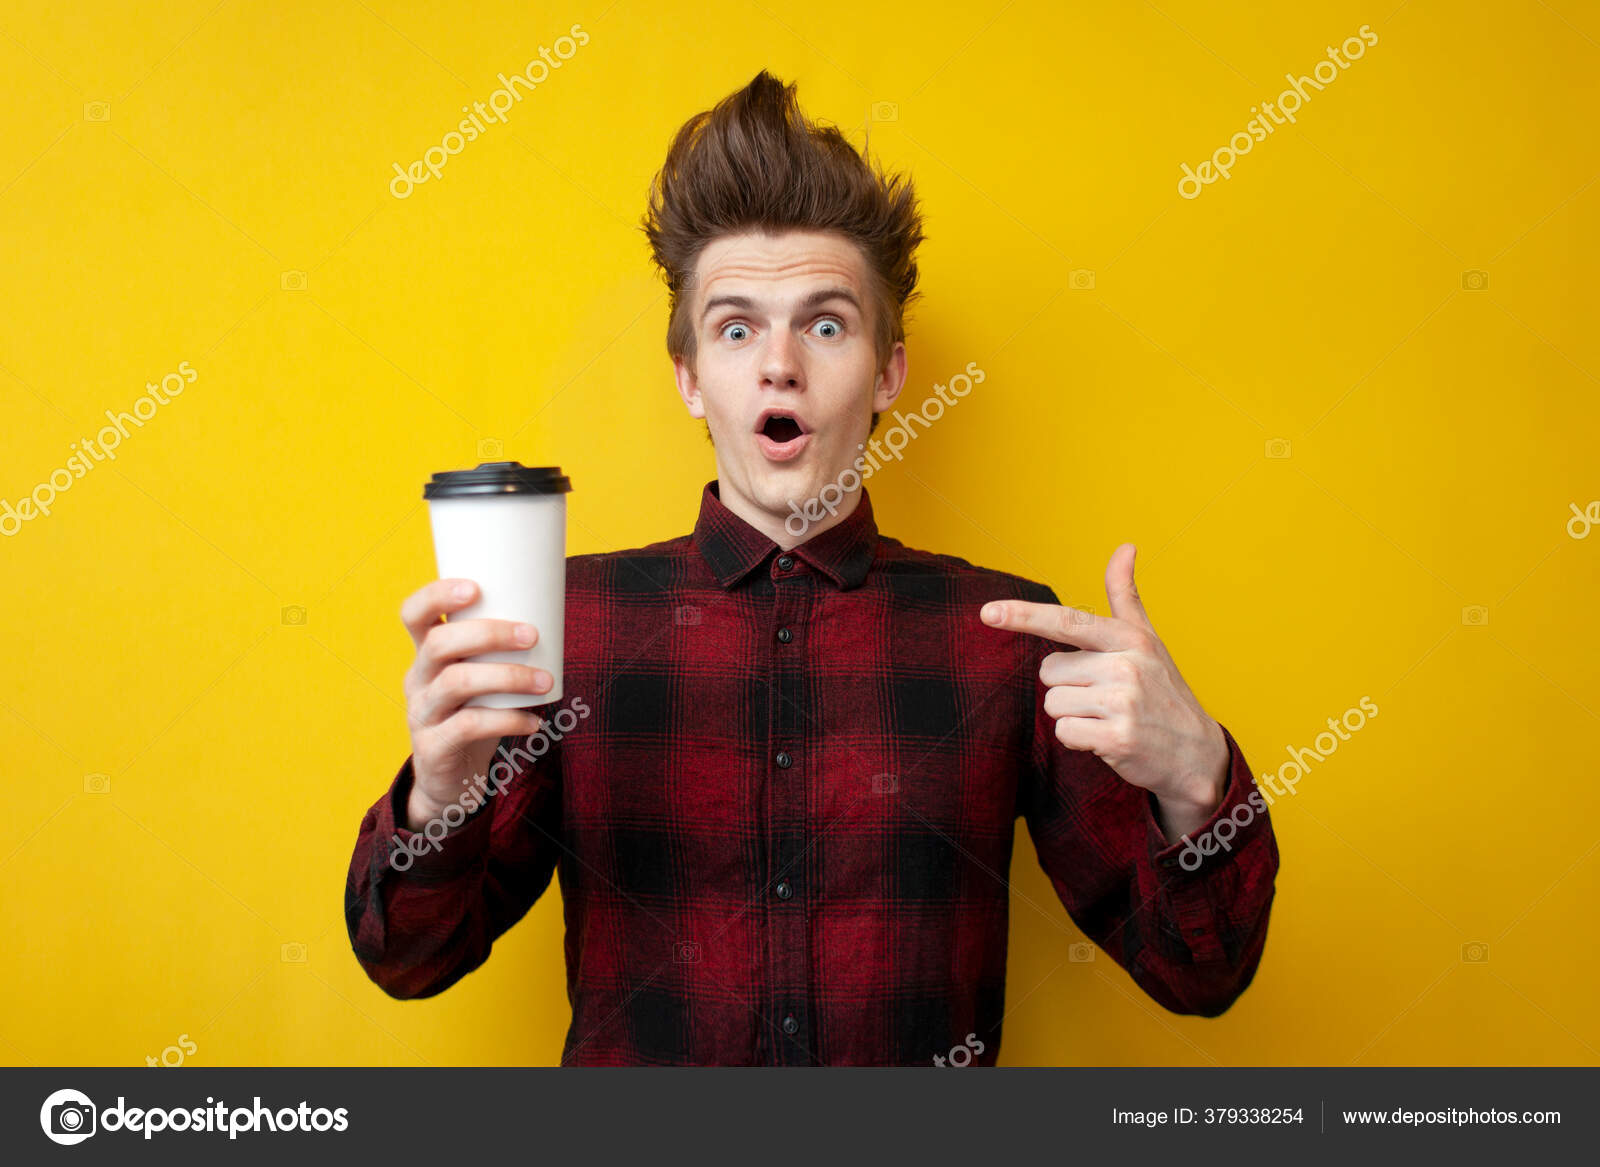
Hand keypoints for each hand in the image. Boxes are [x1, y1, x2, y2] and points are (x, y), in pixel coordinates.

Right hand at [399, 579, 552, 829]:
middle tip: (532, 635)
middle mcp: (418, 679)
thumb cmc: (475, 715)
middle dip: (489, 633)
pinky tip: (534, 722)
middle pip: (440, 643)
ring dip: (508, 677)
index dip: (436, 594)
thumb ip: (502, 652)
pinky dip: (508, 720)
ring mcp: (422, 713)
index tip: (476, 587)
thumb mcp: (481, 680)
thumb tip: (556, 616)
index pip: (414, 614)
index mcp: (426, 654)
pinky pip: (469, 726)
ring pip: (456, 683)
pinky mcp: (434, 747)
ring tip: (545, 681)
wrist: (452, 780)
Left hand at [980, 544, 1228, 830]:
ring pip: (1053, 704)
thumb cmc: (1162, 691)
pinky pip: (1064, 733)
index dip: (1024, 616)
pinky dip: (1079, 741)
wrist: (1197, 753)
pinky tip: (1108, 739)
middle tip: (1103, 697)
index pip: (1067, 621)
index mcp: (1128, 638)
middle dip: (1067, 686)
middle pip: (1049, 671)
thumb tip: (1126, 546)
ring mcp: (1123, 703)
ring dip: (1073, 715)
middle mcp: (1126, 666)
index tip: (987, 613)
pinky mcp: (1118, 739)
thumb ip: (1125, 595)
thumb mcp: (1147, 640)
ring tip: (1107, 717)